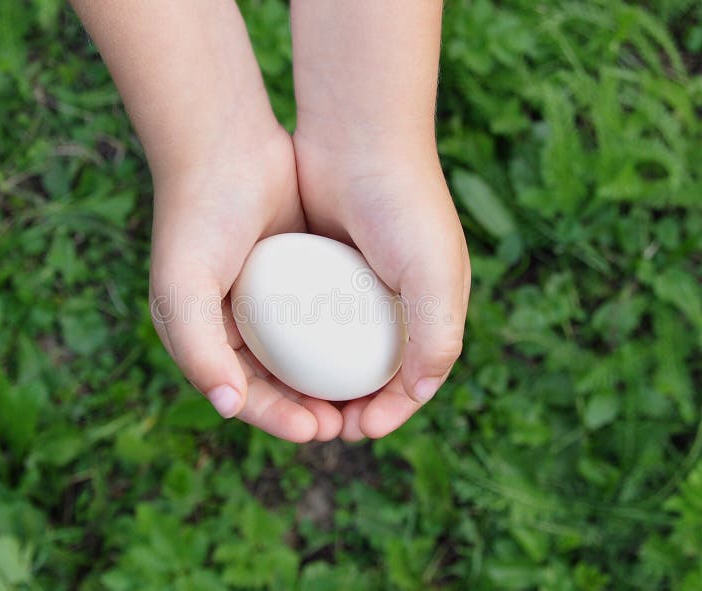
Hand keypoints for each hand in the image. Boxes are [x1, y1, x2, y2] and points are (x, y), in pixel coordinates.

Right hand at [149, 129, 342, 442]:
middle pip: (276, 384)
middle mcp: (234, 325)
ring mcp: (268, 300)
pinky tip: (368, 350)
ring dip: (330, 383)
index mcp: (204, 337)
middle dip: (309, 410)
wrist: (225, 146)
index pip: (243, 395)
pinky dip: (339, 340)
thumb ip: (199, 350)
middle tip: (346, 423)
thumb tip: (229, 408)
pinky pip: (321, 318)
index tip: (315, 429)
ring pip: (303, 357)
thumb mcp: (183, 287)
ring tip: (362, 400)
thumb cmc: (196, 218)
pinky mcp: (297, 274)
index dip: (277, 418)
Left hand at [294, 135, 470, 439]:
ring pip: (335, 355)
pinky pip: (307, 322)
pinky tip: (276, 362)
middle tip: (318, 424)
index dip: (389, 411)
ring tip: (293, 403)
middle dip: (349, 406)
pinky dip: (298, 348)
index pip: (413, 379)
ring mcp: (355, 286)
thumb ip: (437, 334)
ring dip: (318, 384)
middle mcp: (395, 302)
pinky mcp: (319, 269)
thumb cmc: (403, 202)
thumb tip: (420, 393)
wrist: (356, 137)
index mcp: (431, 308)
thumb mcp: (433, 270)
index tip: (356, 429)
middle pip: (371, 374)